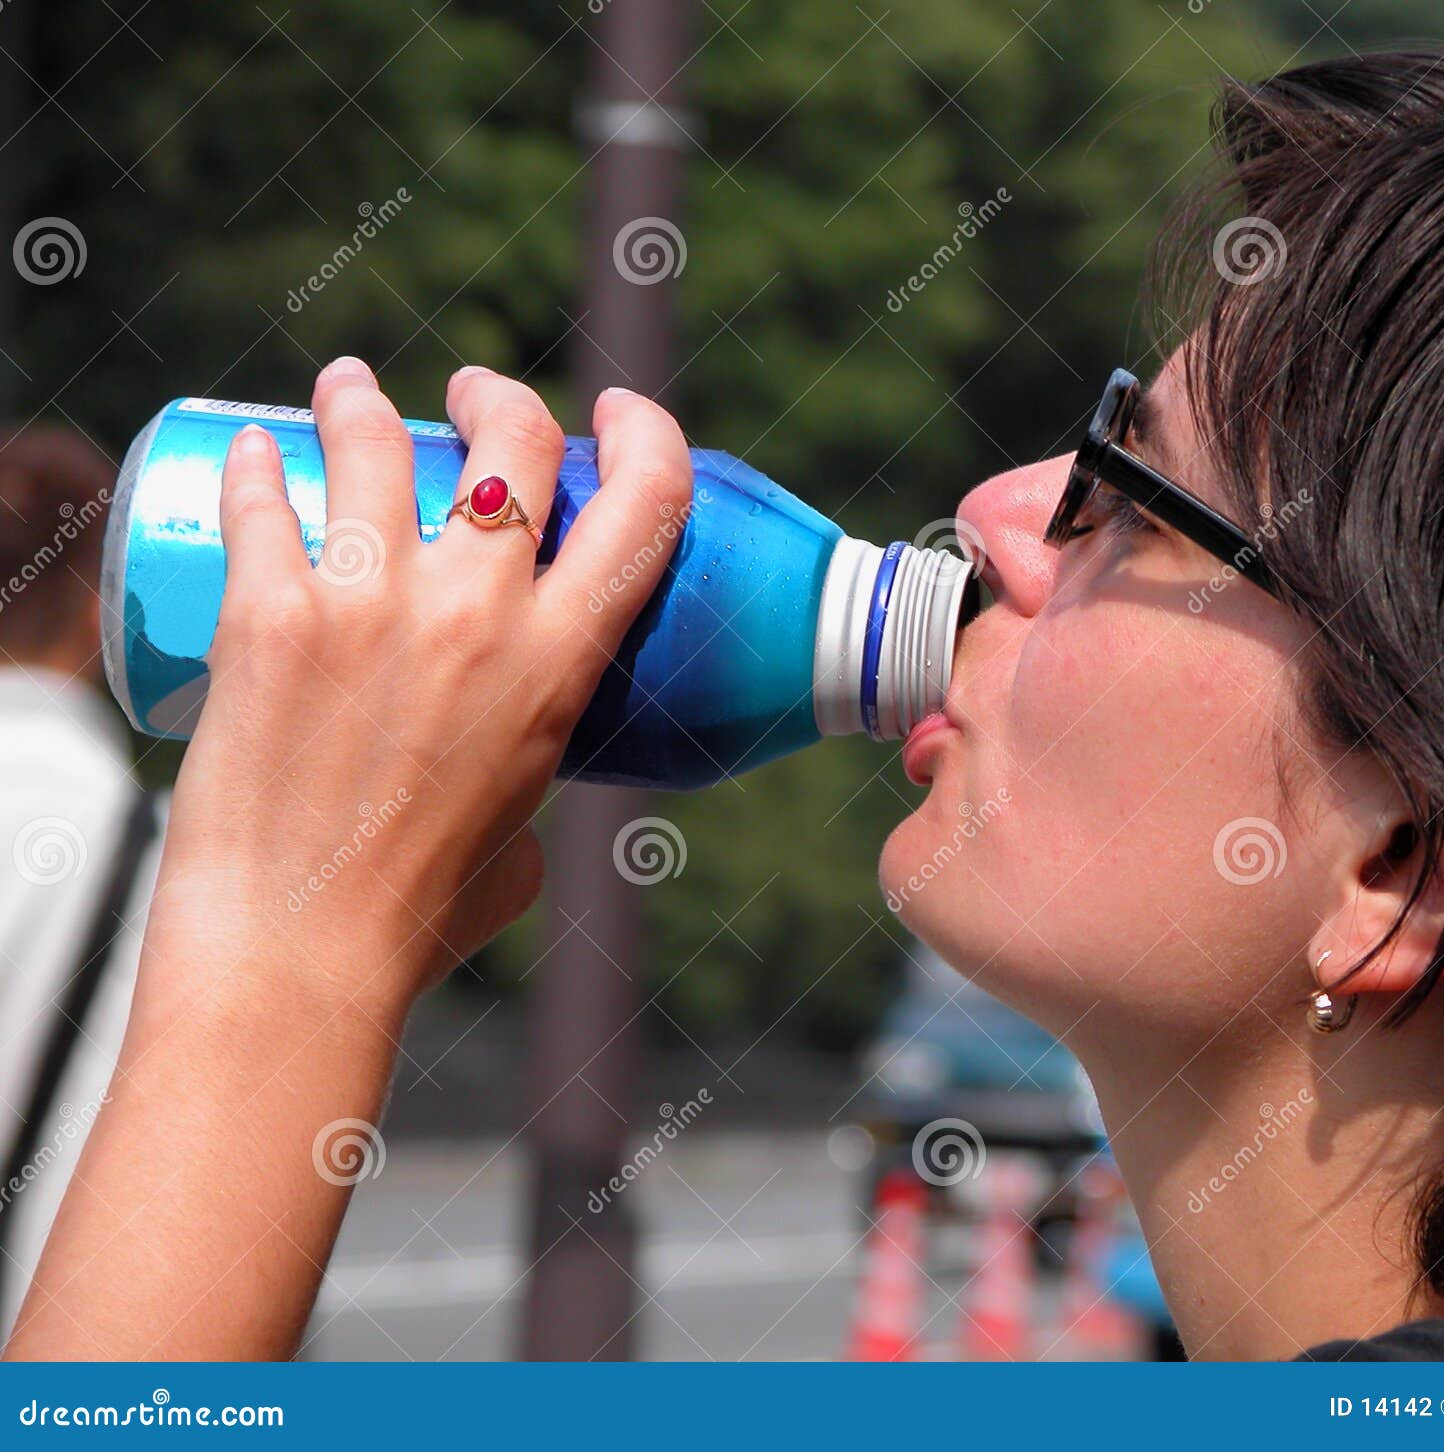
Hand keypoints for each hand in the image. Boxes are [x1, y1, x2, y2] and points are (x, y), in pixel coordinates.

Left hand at [150, 357, 691, 1017]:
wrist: (299, 955)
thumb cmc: (418, 915)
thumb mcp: (523, 835)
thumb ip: (528, 777)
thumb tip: (508, 758)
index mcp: (561, 665)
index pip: (647, 503)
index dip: (646, 434)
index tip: (612, 415)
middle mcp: (480, 615)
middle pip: (514, 440)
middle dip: (496, 396)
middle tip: (466, 395)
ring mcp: (372, 604)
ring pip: (380, 439)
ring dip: (364, 399)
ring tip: (351, 392)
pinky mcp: (270, 613)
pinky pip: (266, 498)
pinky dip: (257, 461)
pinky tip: (253, 448)